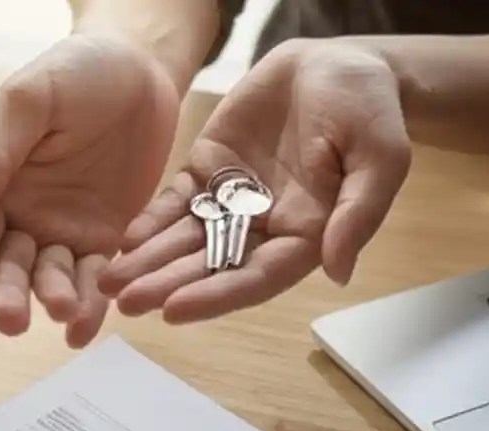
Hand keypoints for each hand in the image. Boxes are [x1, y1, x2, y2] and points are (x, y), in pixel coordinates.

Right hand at [0, 34, 179, 346]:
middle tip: (13, 321)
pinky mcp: (112, 238)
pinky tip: (87, 325)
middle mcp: (27, 219)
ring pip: (55, 279)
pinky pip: (100, 276)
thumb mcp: (30, 99)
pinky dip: (94, 303)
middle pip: (11, 268)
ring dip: (55, 300)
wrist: (140, 68)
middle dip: (8, 296)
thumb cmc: (74, 74)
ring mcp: (69, 233)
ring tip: (63, 311)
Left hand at [99, 38, 412, 323]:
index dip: (216, 295)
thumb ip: (358, 213)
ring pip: (185, 239)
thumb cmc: (371, 110)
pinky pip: (175, 202)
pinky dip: (150, 221)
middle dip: (167, 284)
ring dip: (149, 262)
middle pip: (211, 266)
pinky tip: (124, 240)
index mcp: (307, 237)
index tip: (174, 311)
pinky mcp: (210, 171)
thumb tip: (338, 271)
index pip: (256, 277)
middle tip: (123, 303)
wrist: (339, 62)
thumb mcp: (381, 157)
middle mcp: (265, 229)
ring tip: (107, 281)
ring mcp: (234, 201)